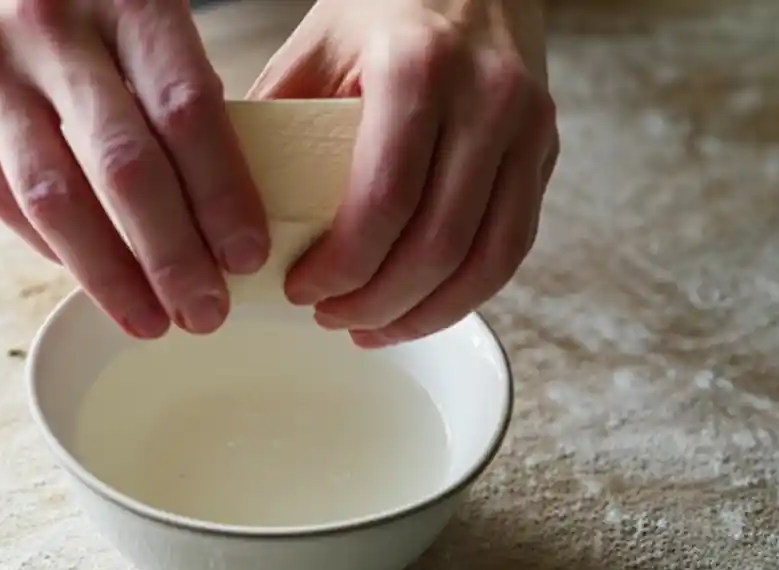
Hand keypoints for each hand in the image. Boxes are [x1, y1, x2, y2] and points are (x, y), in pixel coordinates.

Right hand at [0, 0, 269, 337]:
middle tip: (208, 313)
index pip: (187, 111)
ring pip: (55, 198)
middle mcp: (49, 27)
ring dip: (108, 275)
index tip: (247, 256)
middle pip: (124, 168)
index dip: (222, 194)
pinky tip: (90, 277)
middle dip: (172, 256)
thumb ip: (171, 67)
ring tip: (152, 321)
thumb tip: (226, 184)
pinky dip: (51, 247)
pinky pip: (2, 194)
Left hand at [251, 0, 557, 346]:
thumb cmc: (384, 6)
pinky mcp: (546, 152)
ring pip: (485, 260)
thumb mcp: (315, 46)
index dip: (343, 267)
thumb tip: (232, 213)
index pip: (385, 201)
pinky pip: (512, 247)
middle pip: (437, 244)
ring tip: (370, 328)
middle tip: (329, 318)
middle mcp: (487, 100)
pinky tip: (421, 308)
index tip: (301, 291)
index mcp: (419, 70)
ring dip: (425, 313)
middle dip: (377, 302)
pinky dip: (466, 293)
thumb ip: (277, 121)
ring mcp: (528, 128)